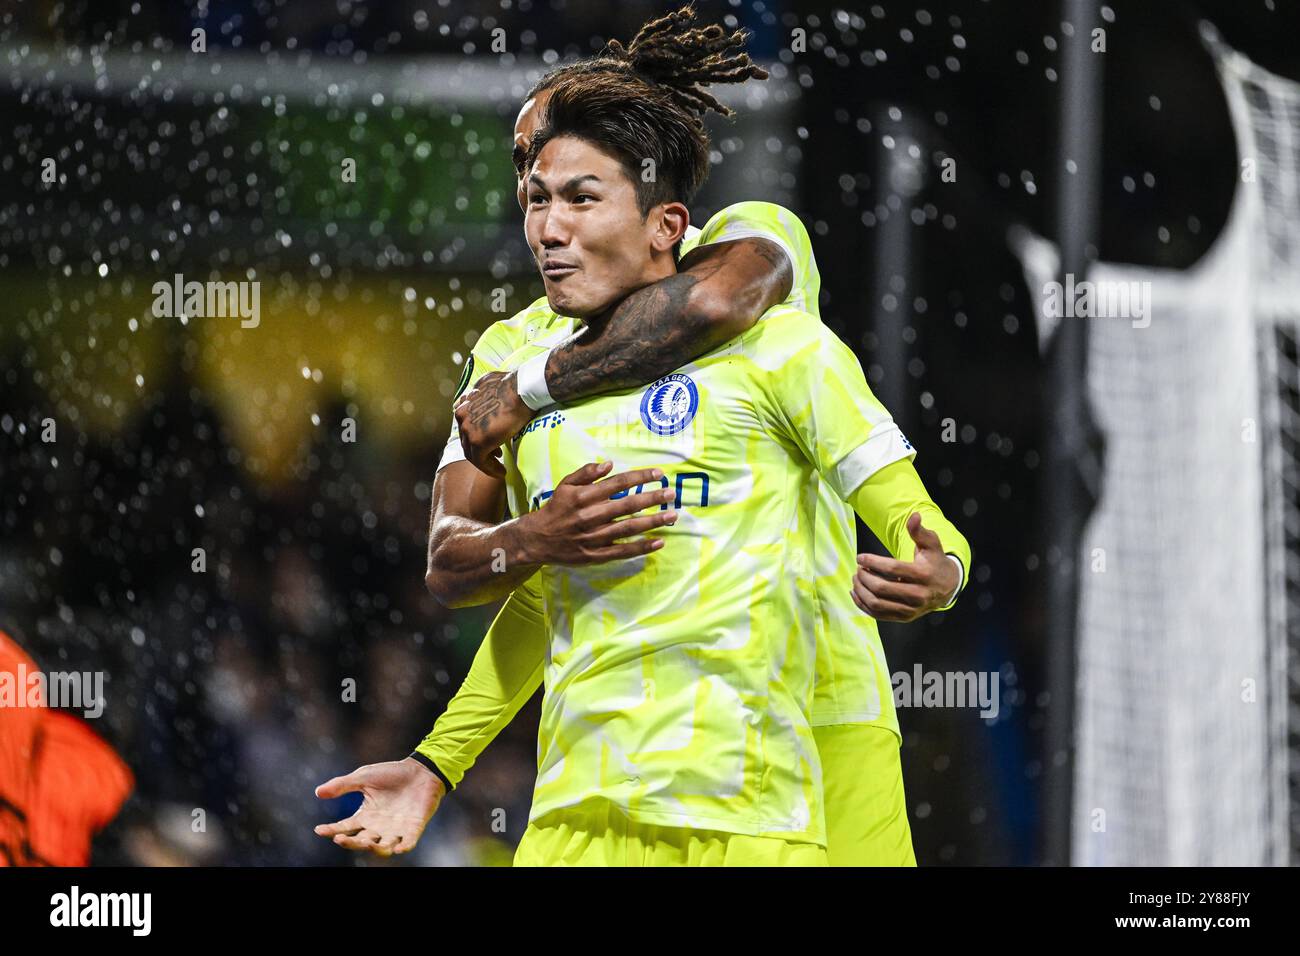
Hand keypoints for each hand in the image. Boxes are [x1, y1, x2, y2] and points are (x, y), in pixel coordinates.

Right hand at [313, 757, 445, 856]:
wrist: (421, 769)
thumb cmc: (392, 773)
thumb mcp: (364, 777)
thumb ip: (342, 785)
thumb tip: (317, 792)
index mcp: (365, 816)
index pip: (345, 827)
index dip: (331, 830)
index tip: (319, 830)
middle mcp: (378, 827)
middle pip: (361, 841)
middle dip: (350, 843)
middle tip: (340, 839)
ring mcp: (396, 829)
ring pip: (383, 847)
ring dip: (375, 848)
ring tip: (367, 843)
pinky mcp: (414, 828)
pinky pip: (408, 843)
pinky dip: (404, 847)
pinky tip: (398, 849)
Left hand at [454, 371, 533, 477]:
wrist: (521, 390)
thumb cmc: (512, 384)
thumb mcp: (489, 381)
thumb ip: (480, 390)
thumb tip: (479, 390)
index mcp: (464, 404)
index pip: (466, 426)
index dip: (477, 436)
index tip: (492, 443)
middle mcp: (462, 416)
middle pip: (467, 441)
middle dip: (481, 450)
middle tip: (496, 455)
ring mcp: (468, 430)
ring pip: (472, 453)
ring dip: (486, 462)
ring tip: (499, 467)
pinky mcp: (478, 442)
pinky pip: (480, 462)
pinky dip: (490, 469)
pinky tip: (502, 472)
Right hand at [517, 460, 677, 565]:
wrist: (536, 539)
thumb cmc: (555, 509)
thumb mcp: (564, 485)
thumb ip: (586, 473)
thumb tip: (609, 463)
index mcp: (583, 496)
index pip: (617, 483)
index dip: (639, 477)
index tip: (658, 473)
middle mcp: (589, 516)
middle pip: (626, 505)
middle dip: (652, 498)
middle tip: (672, 494)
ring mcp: (593, 537)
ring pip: (628, 528)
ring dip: (652, 522)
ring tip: (672, 515)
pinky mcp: (595, 555)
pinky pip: (622, 551)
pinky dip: (641, 547)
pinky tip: (658, 542)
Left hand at [851, 513, 960, 622]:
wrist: (947, 587)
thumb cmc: (934, 561)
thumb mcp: (931, 544)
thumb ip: (920, 531)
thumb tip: (914, 516)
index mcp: (924, 575)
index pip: (893, 569)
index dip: (873, 562)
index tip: (860, 557)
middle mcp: (918, 595)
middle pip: (882, 588)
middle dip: (864, 577)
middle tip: (857, 568)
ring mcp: (911, 609)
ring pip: (877, 604)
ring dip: (861, 591)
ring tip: (856, 578)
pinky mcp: (904, 618)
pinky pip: (878, 615)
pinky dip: (863, 605)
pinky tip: (855, 592)